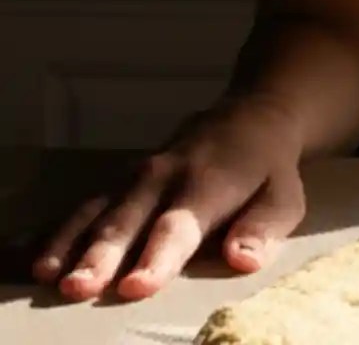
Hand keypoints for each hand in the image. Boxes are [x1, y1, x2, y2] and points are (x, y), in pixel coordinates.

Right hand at [32, 98, 306, 301]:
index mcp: (210, 183)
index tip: (137, 285)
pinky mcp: (118, 182)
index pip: (180, 225)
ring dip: (68, 244)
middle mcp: (165, 177)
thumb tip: (243, 260)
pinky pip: (82, 206)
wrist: (249, 116)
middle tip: (77, 288)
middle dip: (101, 256)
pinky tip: (28, 254)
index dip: (158, 256)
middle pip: (128, 221)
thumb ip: (262, 228)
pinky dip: (55, 229)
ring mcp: (135, 177)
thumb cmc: (268, 170)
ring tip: (45, 275)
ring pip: (97, 212)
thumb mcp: (285, 197)